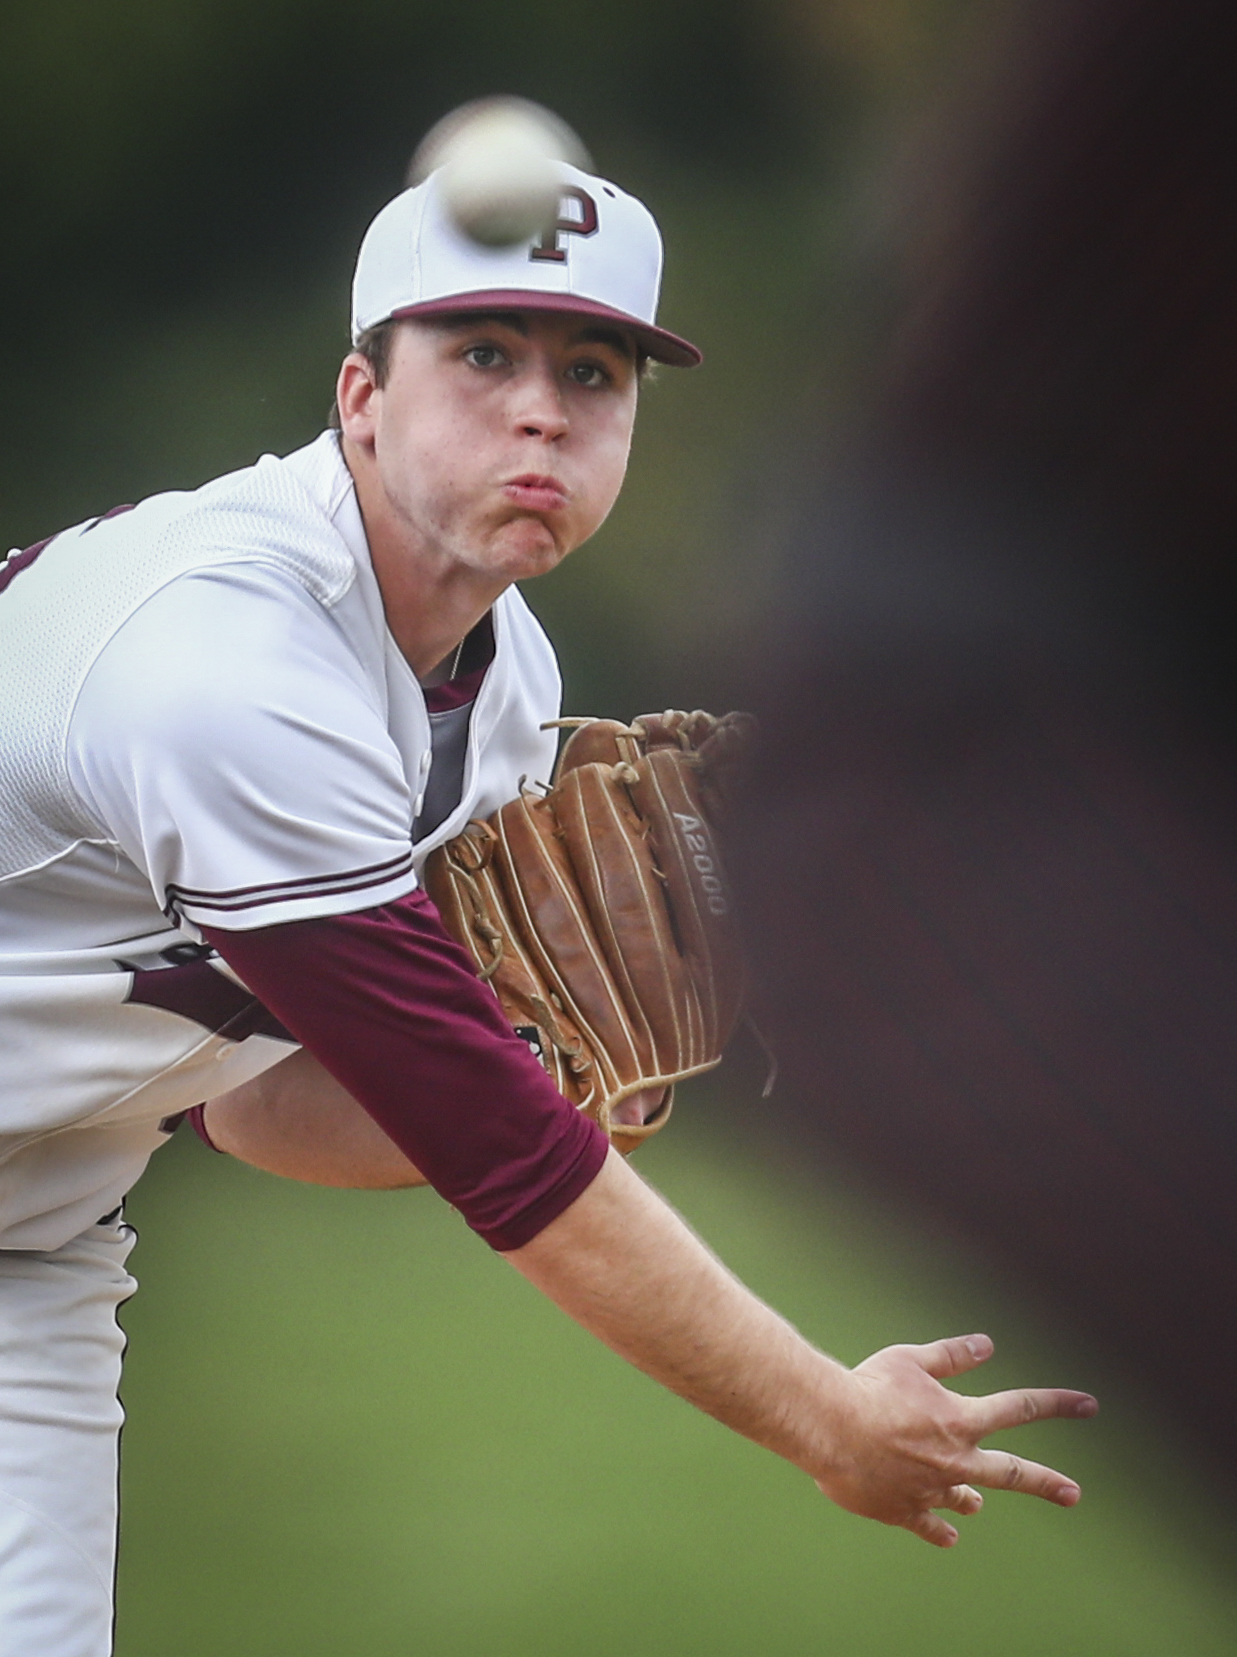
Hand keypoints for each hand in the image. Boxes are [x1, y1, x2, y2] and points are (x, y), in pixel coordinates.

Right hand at [816, 1333, 1097, 1546]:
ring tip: (975, 1503)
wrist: (830, 1428)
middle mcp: (955, 1459)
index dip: (1056, 1404)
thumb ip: (950, 1356)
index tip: (1088, 1405)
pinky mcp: (904, 1511)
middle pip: (1011, 1472)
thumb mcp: (910, 1360)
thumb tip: (986, 1344)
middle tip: (1073, 1494)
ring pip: (964, 1498)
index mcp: (961, 1419)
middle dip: (1046, 1482)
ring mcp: (932, 1490)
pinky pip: (930, 1526)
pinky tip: (948, 1536)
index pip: (1018, 1408)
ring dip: (972, 1498)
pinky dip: (940, 1530)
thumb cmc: (868, 1388)